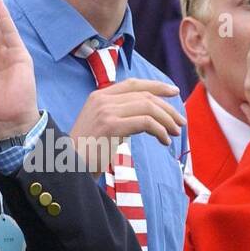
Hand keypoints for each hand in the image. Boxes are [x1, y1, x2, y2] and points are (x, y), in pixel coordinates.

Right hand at [68, 77, 183, 173]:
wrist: (68, 166)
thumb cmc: (87, 152)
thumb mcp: (102, 126)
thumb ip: (119, 116)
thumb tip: (146, 118)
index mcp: (99, 96)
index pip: (134, 84)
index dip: (156, 85)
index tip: (174, 92)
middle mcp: (102, 98)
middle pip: (145, 95)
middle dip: (167, 108)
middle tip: (181, 122)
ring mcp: (106, 111)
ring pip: (148, 107)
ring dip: (167, 120)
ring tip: (175, 132)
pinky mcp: (110, 125)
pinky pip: (145, 123)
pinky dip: (160, 131)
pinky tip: (164, 141)